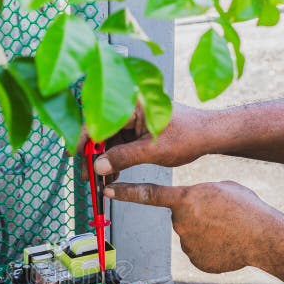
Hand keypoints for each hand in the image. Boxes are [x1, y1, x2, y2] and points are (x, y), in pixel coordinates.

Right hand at [78, 103, 212, 180]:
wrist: (209, 135)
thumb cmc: (188, 135)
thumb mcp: (153, 150)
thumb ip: (123, 157)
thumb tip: (99, 166)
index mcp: (131, 102)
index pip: (97, 120)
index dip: (82, 141)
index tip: (74, 158)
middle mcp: (128, 106)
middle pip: (100, 131)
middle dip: (93, 155)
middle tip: (88, 176)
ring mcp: (132, 117)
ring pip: (108, 140)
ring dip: (104, 160)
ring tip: (102, 181)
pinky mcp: (136, 127)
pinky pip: (118, 143)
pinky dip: (115, 159)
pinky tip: (113, 175)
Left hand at [105, 181, 283, 272]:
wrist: (264, 237)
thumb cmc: (246, 208)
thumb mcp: (220, 188)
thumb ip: (198, 194)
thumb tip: (191, 203)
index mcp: (186, 198)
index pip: (148, 194)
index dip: (126, 192)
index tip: (107, 190)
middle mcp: (180, 221)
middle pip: (180, 217)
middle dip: (195, 216)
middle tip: (220, 216)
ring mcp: (186, 242)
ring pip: (190, 235)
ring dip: (204, 233)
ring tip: (227, 231)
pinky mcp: (194, 260)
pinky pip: (197, 251)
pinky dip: (209, 249)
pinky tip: (226, 245)